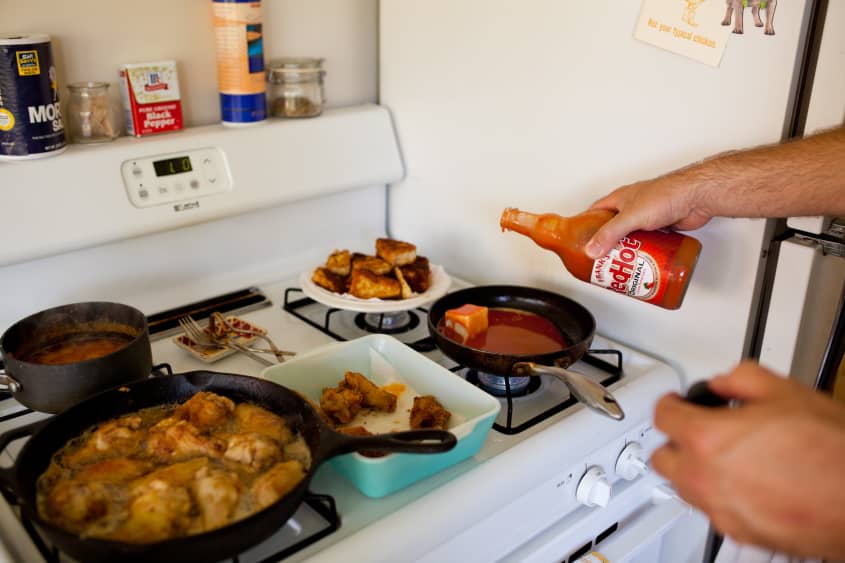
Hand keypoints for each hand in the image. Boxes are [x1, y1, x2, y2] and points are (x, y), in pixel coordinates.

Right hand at [585, 175, 711, 258]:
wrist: (698, 196)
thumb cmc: (667, 194)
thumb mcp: (630, 216)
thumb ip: (610, 234)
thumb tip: (592, 251)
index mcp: (619, 199)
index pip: (594, 213)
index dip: (584, 226)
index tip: (577, 241)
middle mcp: (632, 207)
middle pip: (612, 228)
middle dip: (605, 245)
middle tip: (599, 261)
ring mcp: (648, 217)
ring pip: (631, 237)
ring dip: (625, 251)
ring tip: (619, 267)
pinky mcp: (663, 227)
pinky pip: (648, 243)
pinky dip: (644, 253)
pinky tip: (641, 263)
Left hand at [651, 362, 844, 559]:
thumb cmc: (833, 452)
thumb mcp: (785, 392)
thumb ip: (740, 379)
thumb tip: (725, 383)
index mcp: (707, 439)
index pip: (662, 416)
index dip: (671, 402)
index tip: (676, 402)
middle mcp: (705, 478)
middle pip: (663, 459)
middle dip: (676, 441)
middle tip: (695, 430)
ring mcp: (721, 510)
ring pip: (685, 488)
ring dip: (694, 470)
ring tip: (724, 456)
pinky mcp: (740, 533)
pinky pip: (713, 511)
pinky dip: (720, 496)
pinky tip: (746, 483)